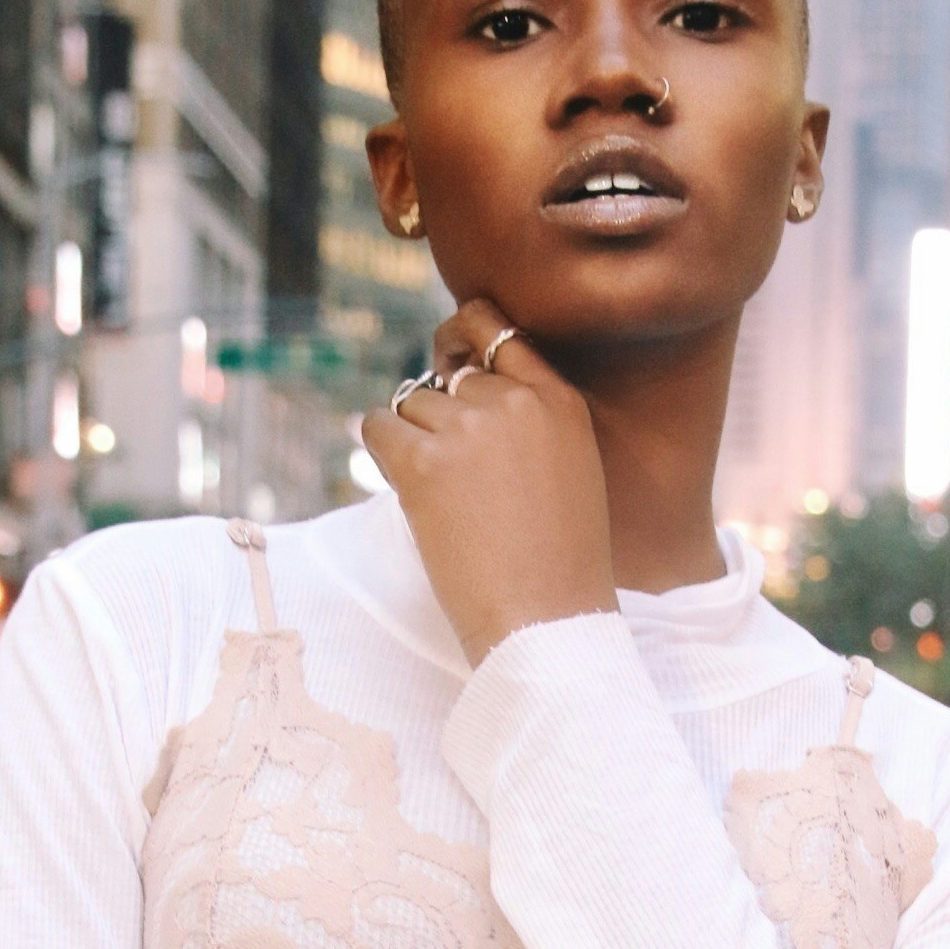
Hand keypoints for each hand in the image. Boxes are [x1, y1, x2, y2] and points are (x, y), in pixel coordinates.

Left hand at [359, 303, 615, 666]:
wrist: (546, 618)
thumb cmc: (560, 562)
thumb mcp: (571, 469)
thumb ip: (530, 423)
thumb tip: (460, 388)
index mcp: (558, 400)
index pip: (497, 330)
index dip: (461, 340)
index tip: (446, 361)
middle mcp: (513, 401)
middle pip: (448, 378)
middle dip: (440, 415)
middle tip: (452, 473)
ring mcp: (467, 428)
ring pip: (410, 404)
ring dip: (412, 440)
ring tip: (442, 497)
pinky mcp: (423, 463)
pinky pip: (377, 427)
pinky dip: (380, 451)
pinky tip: (403, 485)